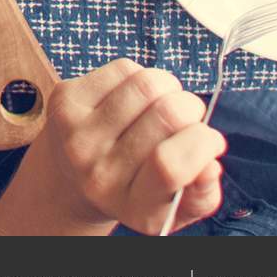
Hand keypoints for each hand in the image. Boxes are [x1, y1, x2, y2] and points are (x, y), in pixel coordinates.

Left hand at [0, 60, 225, 236]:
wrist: (69, 179)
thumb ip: (201, 195)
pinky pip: (122, 69)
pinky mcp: (65, 100)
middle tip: (190, 115)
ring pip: (145, 84)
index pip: (169, 165)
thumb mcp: (172, 208)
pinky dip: (142, 74)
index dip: (201, 143)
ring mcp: (77, 133)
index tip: (211, 140)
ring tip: (166, 101)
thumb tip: (210, 165)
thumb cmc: (135, 190)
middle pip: (164, 116)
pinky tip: (138, 95)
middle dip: (191, 108)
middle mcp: (98, 172)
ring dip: (170, 86)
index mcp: (132, 207)